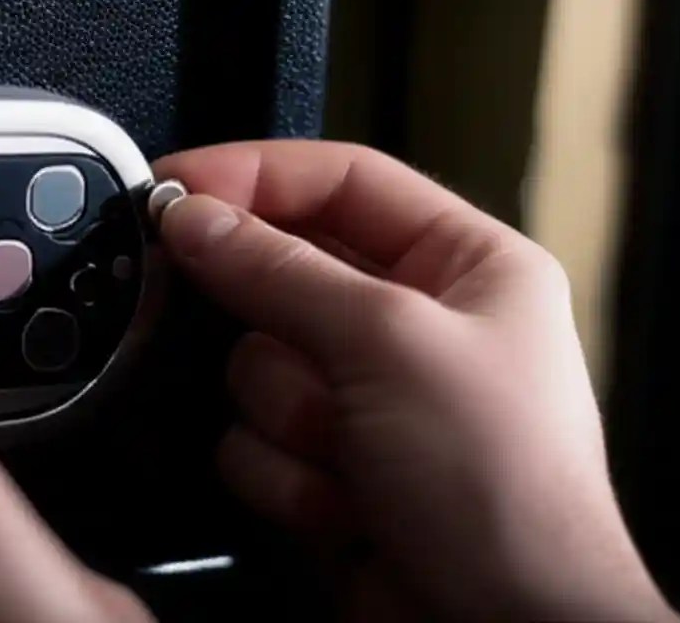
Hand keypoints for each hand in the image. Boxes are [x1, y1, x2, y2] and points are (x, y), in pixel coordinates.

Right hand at [155, 140, 679, 621]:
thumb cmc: (504, 490)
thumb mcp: (391, 343)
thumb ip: (279, 270)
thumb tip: (196, 219)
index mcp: (464, 266)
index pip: (341, 180)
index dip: (255, 177)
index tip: (176, 189)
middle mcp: (414, 325)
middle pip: (283, 276)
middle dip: (281, 332)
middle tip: (295, 356)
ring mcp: (365, 399)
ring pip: (255, 365)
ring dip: (292, 419)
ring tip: (352, 453)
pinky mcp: (326, 462)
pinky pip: (250, 437)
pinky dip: (286, 475)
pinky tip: (345, 503)